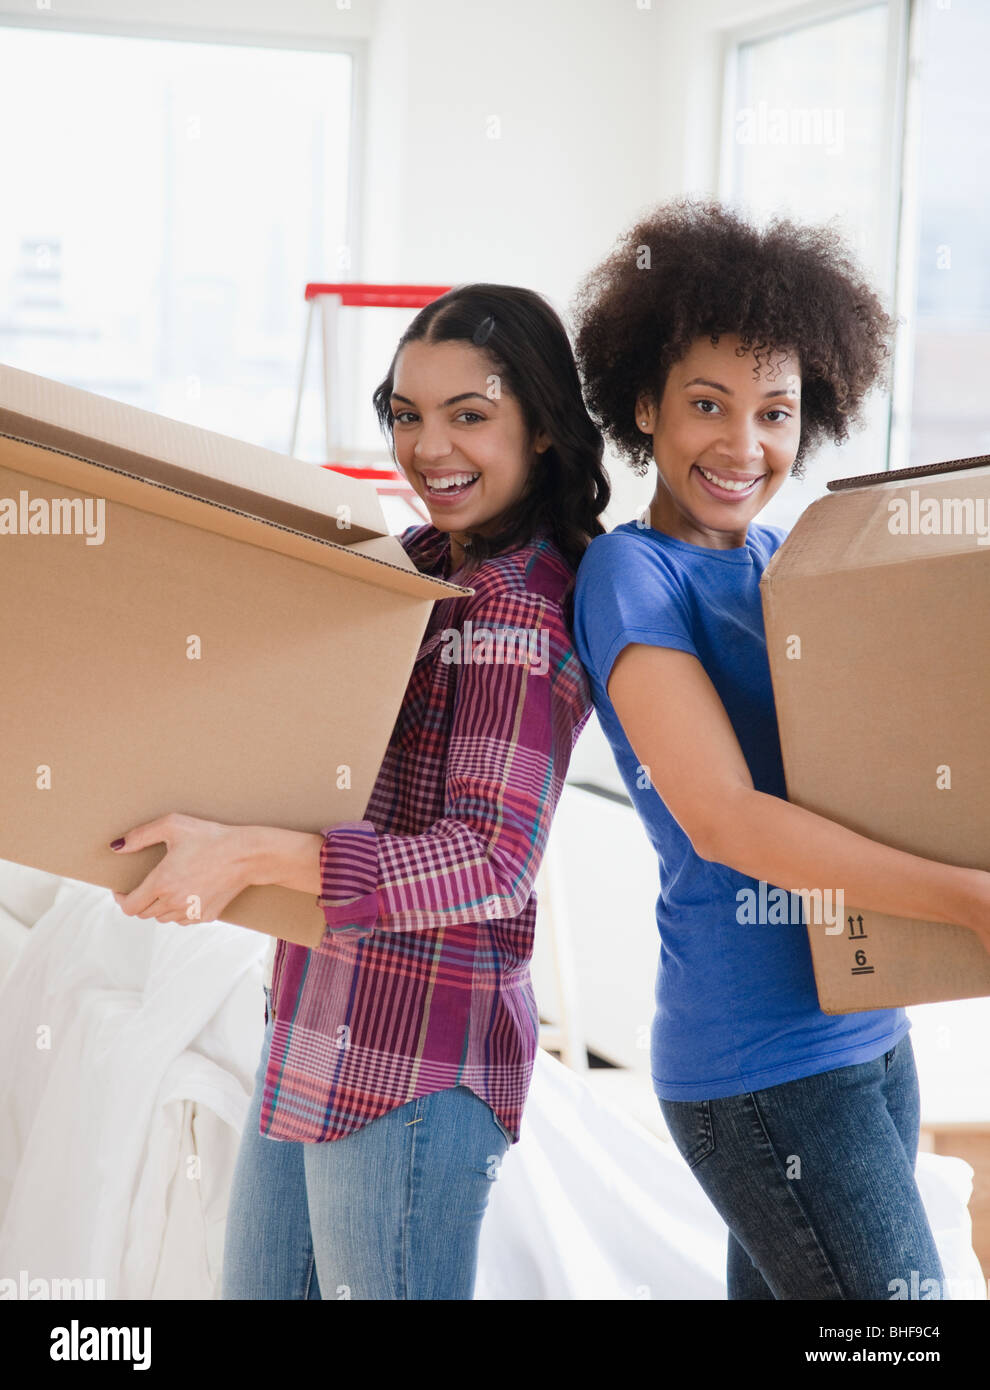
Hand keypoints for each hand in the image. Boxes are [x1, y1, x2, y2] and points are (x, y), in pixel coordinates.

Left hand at [109, 812, 253, 925]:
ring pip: (163, 918)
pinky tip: (185, 894)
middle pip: (144, 914)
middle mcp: (174, 902)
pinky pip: (182, 920)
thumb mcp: (173, 826)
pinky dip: (178, 911)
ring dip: (158, 907)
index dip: (121, 900)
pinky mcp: (206, 916)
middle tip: (144, 886)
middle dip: (140, 901)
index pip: (130, 907)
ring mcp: (191, 912)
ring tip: (166, 888)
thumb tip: (116, 847)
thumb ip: (140, 836)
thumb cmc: (210, 836)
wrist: (246, 854)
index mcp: (162, 883)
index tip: (121, 891)